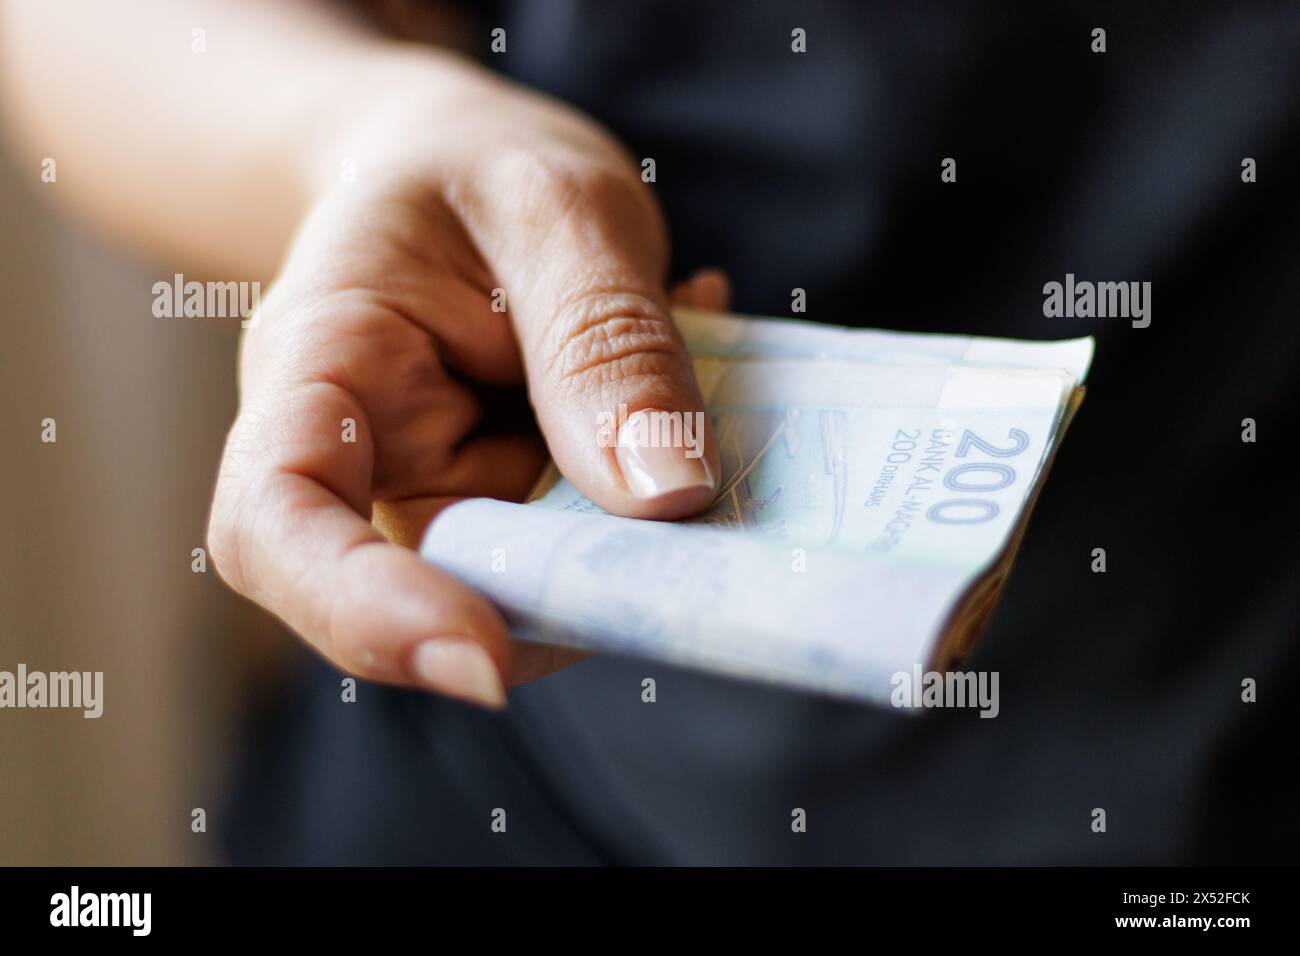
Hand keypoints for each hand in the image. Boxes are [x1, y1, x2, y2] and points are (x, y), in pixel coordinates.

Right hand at [207, 55, 727, 707]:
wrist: (463, 173)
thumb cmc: (478, 170)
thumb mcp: (554, 208)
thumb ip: (602, 339)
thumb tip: (667, 499)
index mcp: (318, 370)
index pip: (275, 525)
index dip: (364, 614)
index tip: (488, 663)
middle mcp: (366, 462)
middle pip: (436, 584)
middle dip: (580, 569)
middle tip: (697, 471)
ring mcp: (445, 499)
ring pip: (544, 577)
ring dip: (646, 505)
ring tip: (690, 334)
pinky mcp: (516, 510)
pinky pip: (598, 536)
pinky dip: (663, 470)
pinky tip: (686, 342)